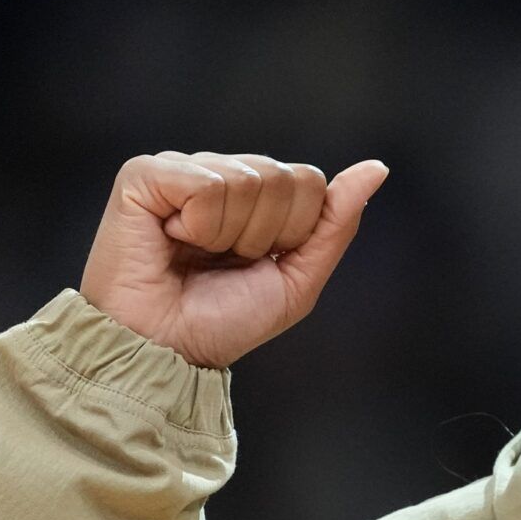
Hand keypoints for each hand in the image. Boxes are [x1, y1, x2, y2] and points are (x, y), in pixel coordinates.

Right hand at [79, 152, 389, 368]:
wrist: (165, 351)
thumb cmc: (222, 322)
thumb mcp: (296, 279)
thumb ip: (336, 223)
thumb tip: (377, 167)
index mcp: (253, 193)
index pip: (308, 180)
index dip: (293, 232)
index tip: (256, 263)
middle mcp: (217, 172)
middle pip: (282, 177)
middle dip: (263, 235)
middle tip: (221, 263)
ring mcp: (179, 169)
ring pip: (246, 179)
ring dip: (228, 235)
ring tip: (193, 255)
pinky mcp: (143, 176)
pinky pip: (204, 183)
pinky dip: (197, 225)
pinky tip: (170, 239)